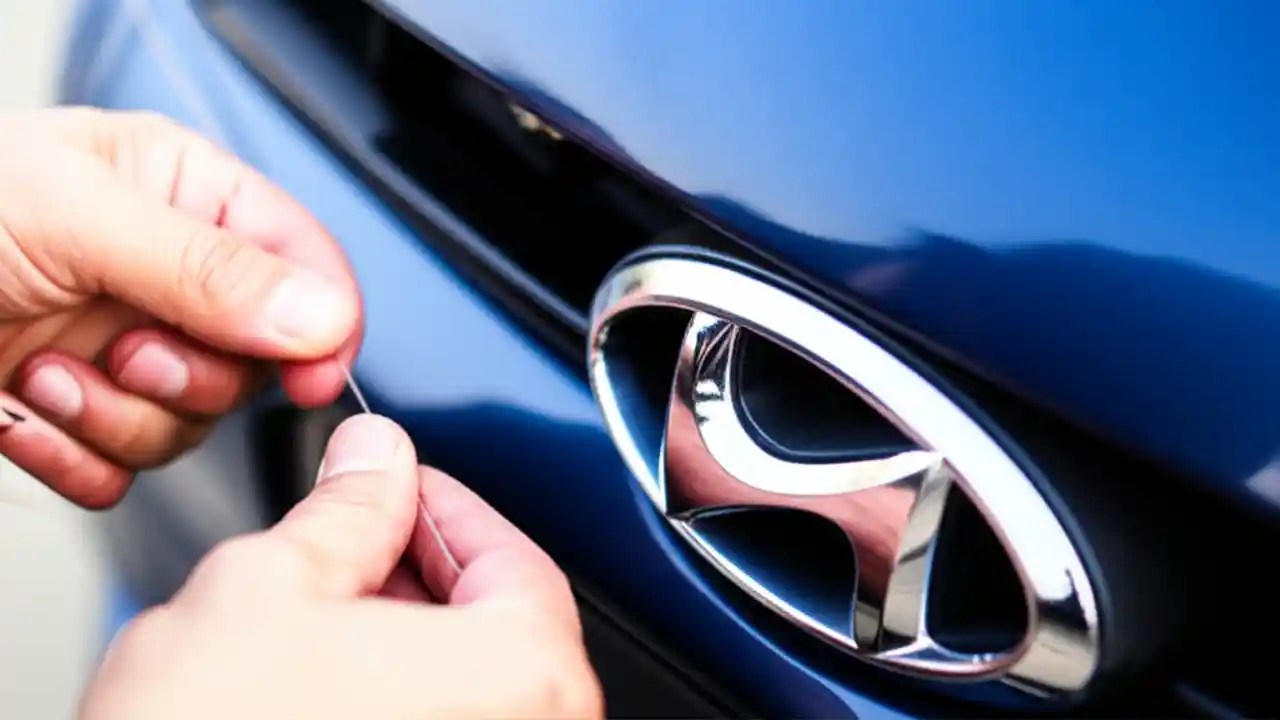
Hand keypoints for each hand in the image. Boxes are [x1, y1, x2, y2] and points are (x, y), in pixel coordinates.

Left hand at [0, 107, 360, 506]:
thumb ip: (210, 267)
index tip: (308, 373)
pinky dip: (74, 457)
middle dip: (187, 371)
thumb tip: (321, 315)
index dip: (320, 323)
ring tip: (44, 370)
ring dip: (116, 415)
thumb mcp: (70, 216)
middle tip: (127, 347)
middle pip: (256, 360)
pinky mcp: (83, 416)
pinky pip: (127, 471)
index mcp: (181, 194)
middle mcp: (164, 275)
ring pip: (194, 426)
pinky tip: (19, 411)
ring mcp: (124, 349)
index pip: (305, 262)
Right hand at [79, 415, 603, 718]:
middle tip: (353, 540)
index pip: (513, 555)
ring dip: (407, 639)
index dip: (440, 506)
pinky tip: (329, 689)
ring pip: (471, 684)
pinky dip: (403, 699)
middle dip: (420, 571)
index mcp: (525, 674)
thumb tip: (375, 460)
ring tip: (323, 620)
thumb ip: (346, 509)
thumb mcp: (265, 589)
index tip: (396, 485)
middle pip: (500, 624)